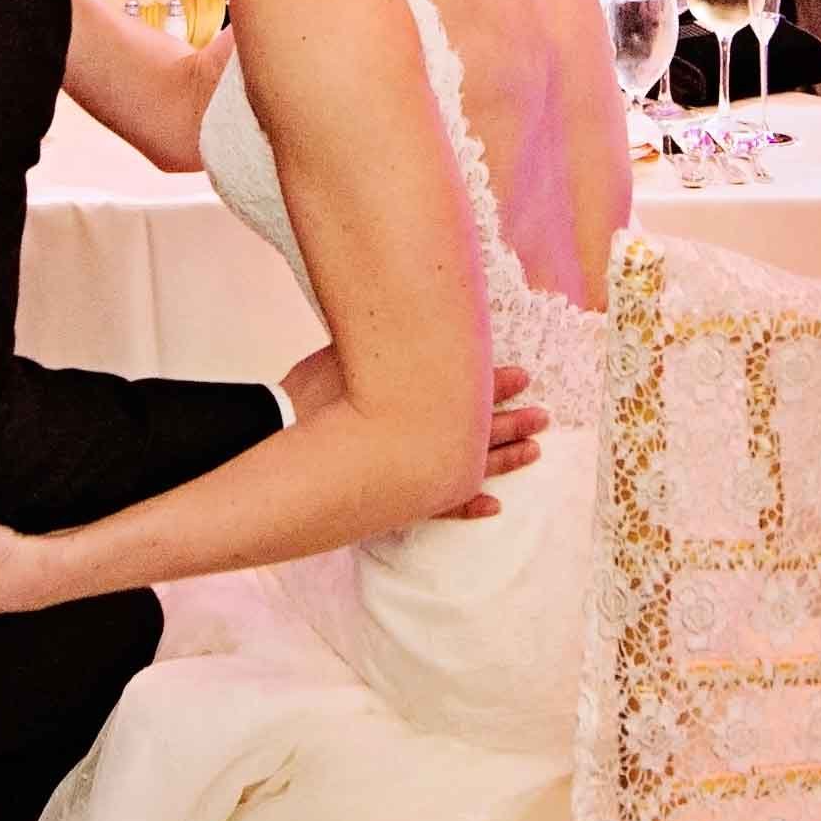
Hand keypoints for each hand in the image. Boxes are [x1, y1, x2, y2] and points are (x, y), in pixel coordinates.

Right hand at [280, 352, 550, 519]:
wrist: (277, 440)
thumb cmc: (307, 397)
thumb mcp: (345, 354)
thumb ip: (378, 345)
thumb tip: (403, 312)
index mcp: (413, 400)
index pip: (467, 391)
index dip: (496, 382)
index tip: (523, 375)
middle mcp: (421, 440)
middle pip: (480, 430)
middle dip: (514, 421)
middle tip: (544, 415)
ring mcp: (414, 476)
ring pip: (473, 467)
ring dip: (507, 459)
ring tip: (535, 451)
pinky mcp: (399, 501)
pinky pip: (443, 508)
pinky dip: (468, 506)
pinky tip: (493, 506)